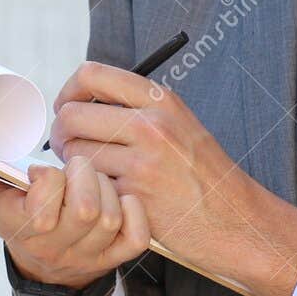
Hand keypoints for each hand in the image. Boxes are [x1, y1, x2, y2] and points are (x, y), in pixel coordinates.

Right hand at [0, 149, 149, 289]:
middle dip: (84, 177)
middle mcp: (61, 245)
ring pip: (111, 217)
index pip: (46, 201)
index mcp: (27, 226)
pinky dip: (135, 212)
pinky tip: (121, 195)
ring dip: (106, 189)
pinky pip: (138, 235)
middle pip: (86, 210)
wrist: (46, 267)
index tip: (41, 171)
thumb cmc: (17, 216)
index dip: (49, 180)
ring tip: (92, 177)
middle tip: (75, 165)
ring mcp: (92, 253)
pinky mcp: (119, 255)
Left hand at [49, 61, 296, 295]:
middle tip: (69, 147)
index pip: (92, 75)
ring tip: (91, 175)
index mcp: (161, 100)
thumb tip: (84, 100)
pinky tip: (108, 196)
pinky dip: (90, 192)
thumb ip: (137, 107)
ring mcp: (141, 162)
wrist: (235, 221)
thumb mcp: (180, 123)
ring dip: (73, 167)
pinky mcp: (133, 197)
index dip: (69, 91)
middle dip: (61, 134)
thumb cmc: (204, 174)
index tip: (67, 107)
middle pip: (72, 115)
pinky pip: (89, 187)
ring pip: (74, 154)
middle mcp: (150, 125)